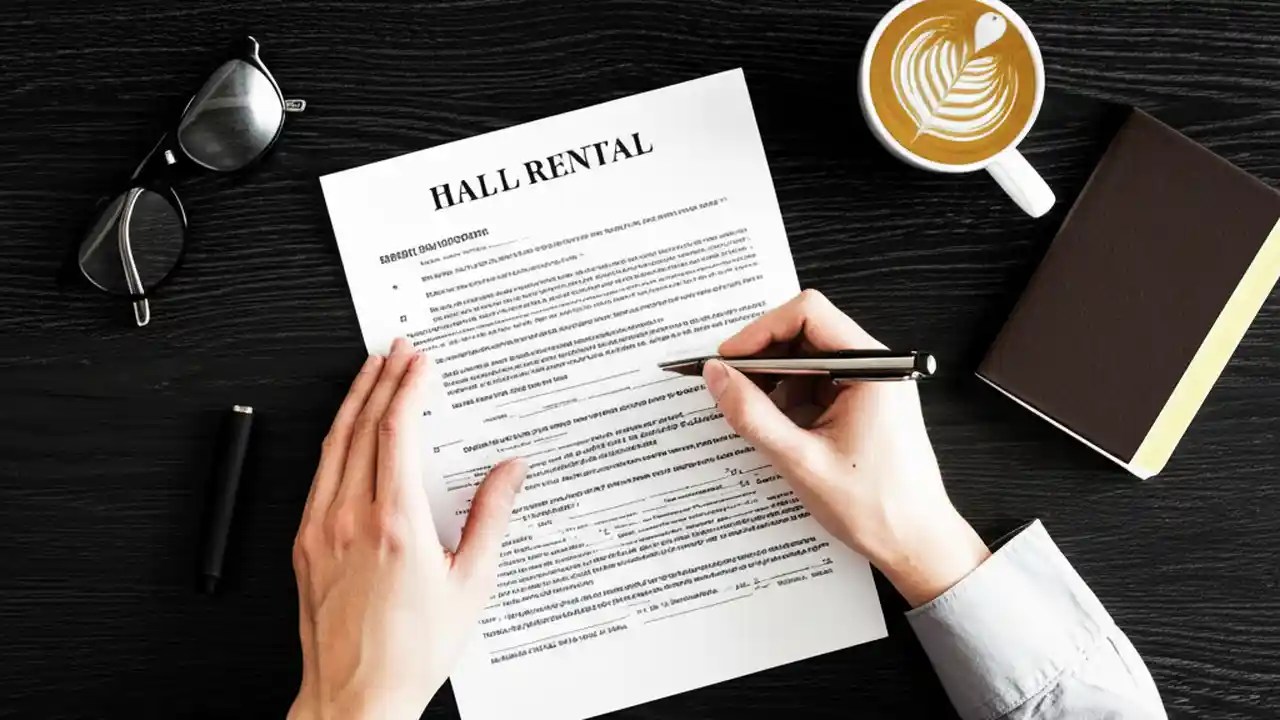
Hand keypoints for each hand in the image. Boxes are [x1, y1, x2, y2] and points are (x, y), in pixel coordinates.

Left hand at [289, 338, 526, 719]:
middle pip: (362, 427)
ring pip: (333, 445)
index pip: (397, 432)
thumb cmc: (412, 650)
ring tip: (370, 373)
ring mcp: (320, 529)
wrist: (356, 695)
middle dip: (381, 380)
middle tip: (396, 351)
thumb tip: (511, 471)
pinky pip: (318, 476)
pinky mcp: (304, 544)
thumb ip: (492, 517)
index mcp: (396, 524)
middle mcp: (350, 518)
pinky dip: (335, 441)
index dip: (408, 389)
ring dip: (353, 402)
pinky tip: (346, 432)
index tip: (421, 364)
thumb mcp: (472, 583)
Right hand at [702, 290, 989, 606]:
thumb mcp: (801, 461)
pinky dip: (791, 402)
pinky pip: (817, 385)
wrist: (917, 544)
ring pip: (808, 360)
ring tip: (759, 422)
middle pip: (806, 333)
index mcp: (872, 369)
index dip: (761, 331)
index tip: (729, 360)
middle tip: (732, 390)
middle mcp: (876, 367)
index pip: (808, 314)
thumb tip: (718, 376)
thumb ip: (753, 414)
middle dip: (764, 359)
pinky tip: (781, 433)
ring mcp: (871, 385)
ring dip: (776, 384)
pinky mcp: (863, 404)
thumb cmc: (876, 508)